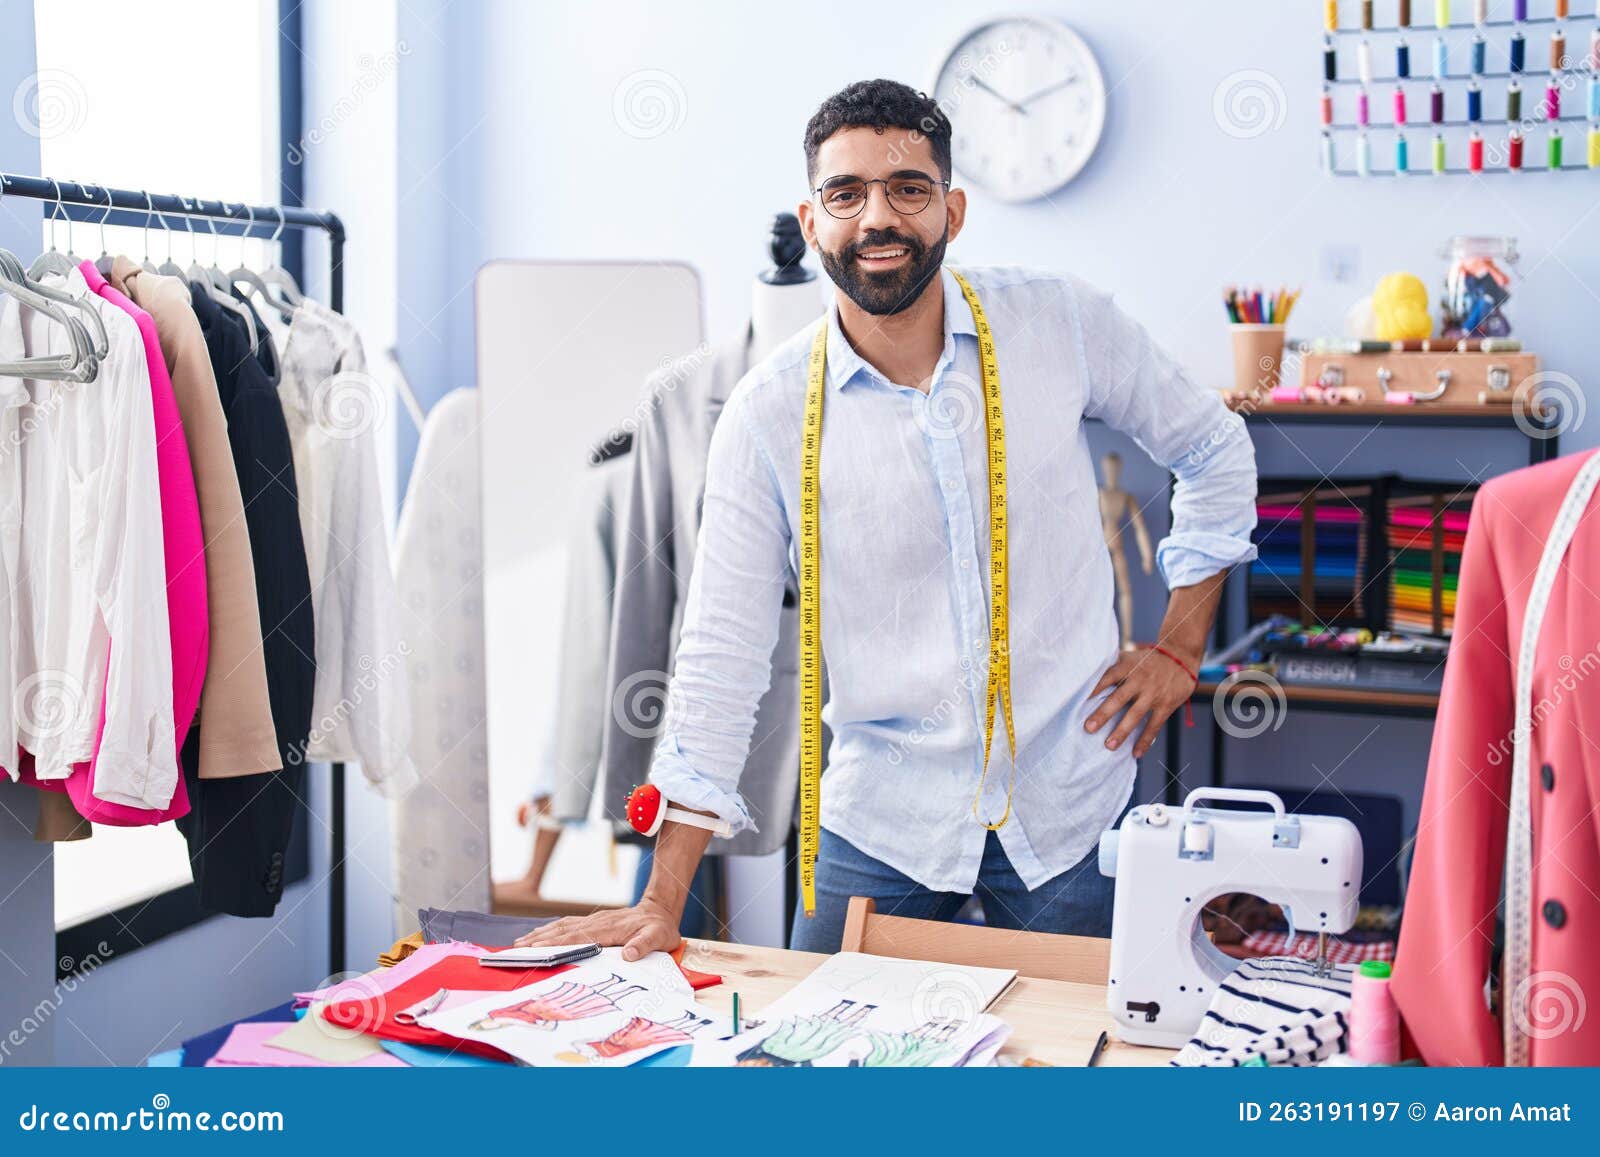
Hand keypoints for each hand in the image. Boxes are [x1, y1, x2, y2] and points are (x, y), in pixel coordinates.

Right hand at [511, 898, 682, 962]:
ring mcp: (594, 921)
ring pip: (562, 926)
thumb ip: (645, 945)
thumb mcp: (659, 937)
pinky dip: (551, 929)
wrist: (660, 910)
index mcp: (610, 929)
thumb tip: (629, 954)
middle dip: (539, 940)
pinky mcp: (594, 922)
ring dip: (541, 934)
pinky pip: (568, 925)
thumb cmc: (660, 928)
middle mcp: (597, 923)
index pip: (578, 937)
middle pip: (563, 931)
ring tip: (521, 943)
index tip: (537, 949)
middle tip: (517, 949)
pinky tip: (540, 934)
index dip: (557, 944)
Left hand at [1083, 645, 1198, 758]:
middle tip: (1089, 728)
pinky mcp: (1166, 705)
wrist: (1181, 657)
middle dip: (1104, 714)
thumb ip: (1112, 666)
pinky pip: (1154, 725)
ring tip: (1109, 746)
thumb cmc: (1147, 660)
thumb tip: (1086, 674)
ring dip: (1122, 731)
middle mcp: (1139, 680)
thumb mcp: (1130, 657)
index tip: (1079, 701)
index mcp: (1127, 666)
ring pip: (1136, 715)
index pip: (1108, 677)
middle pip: (1119, 698)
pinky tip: (1136, 753)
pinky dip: (1145, 740)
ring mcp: (1153, 694)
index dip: (1094, 688)